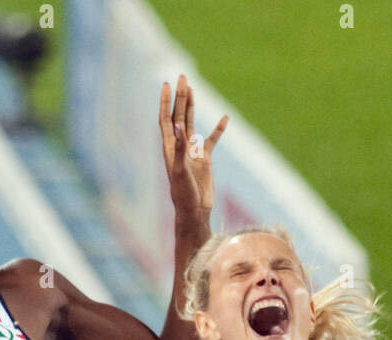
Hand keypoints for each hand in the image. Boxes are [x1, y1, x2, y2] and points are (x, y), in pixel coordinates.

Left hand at [159, 74, 226, 216]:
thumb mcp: (180, 170)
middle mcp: (179, 146)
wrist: (194, 210)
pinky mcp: (204, 159)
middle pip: (178, 115)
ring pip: (191, 123)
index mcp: (170, 147)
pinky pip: (212, 140)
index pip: (166, 118)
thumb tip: (177, 125)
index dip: (166, 101)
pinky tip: (225, 118)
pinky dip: (218, 129)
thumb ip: (179, 148)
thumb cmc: (183, 193)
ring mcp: (192, 151)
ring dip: (191, 106)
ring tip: (191, 88)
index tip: (166, 84)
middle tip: (182, 77)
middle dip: (180, 97)